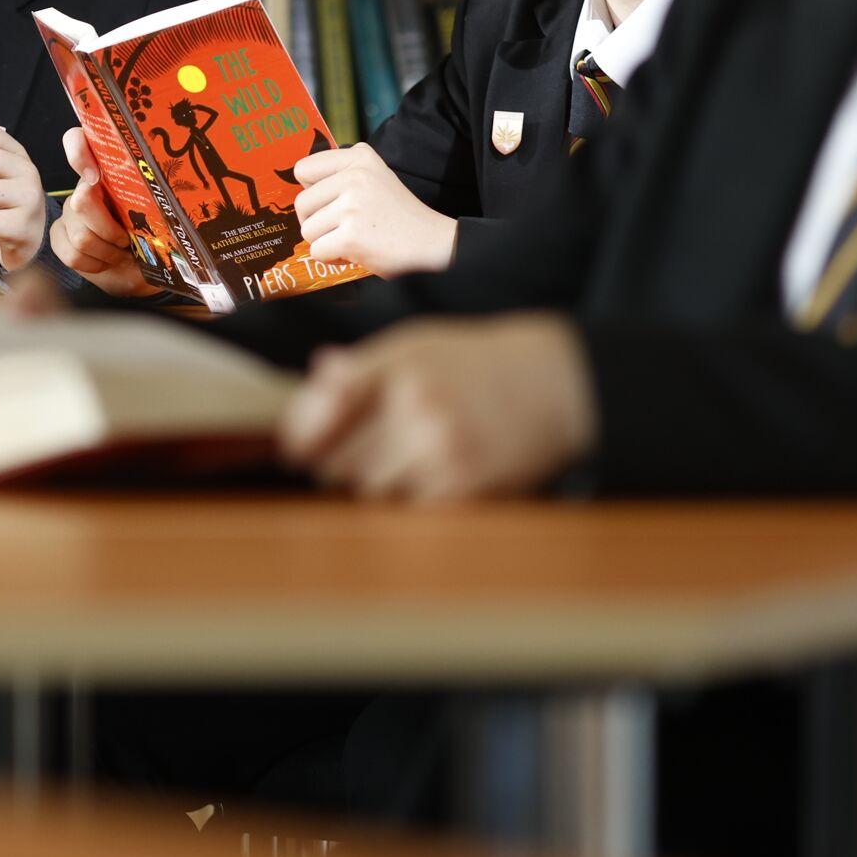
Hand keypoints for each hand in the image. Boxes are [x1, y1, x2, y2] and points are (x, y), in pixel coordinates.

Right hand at [48, 126, 163, 297]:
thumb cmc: (153, 237)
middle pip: (82, 202)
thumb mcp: (159, 214)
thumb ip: (150, 200)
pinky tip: (104, 262)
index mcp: (109, 169)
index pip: (77, 140)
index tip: (95, 178)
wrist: (140, 268)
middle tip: (126, 239)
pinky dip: (94, 264)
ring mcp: (69, 210)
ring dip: (106, 252)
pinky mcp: (58, 234)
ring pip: (81, 235)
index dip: (77, 152)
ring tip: (120, 253)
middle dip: (109, 230)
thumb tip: (149, 195)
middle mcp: (84, 186)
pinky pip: (71, 254)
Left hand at [278, 314, 597, 502]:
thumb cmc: (477, 364)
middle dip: (339, 465)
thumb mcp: (418, 345)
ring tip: (406, 463)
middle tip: (362, 456)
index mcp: (396, 364)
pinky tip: (431, 480)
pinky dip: (412, 503)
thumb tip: (317, 374)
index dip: (300, 437)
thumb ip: (361, 365)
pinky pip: (409, 511)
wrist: (558, 384)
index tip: (298, 450)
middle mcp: (415, 403)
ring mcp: (441, 447)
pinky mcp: (466, 485)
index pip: (321, 409)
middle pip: (337, 462)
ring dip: (377, 486)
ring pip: (370, 491)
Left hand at [293, 145, 458, 277]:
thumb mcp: (375, 178)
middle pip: (301, 203)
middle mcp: (355, 176)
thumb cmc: (397, 216)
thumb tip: (300, 175)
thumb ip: (342, 172)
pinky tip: (356, 252)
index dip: (312, 191)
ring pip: (307, 229)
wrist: (432, 245)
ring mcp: (353, 206)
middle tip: (346, 226)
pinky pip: (317, 251)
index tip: (332, 201)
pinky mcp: (352, 235)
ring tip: (355, 238)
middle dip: (316, 221)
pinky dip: (333, 259)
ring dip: (326, 241)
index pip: (303, 169)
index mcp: (360, 157)